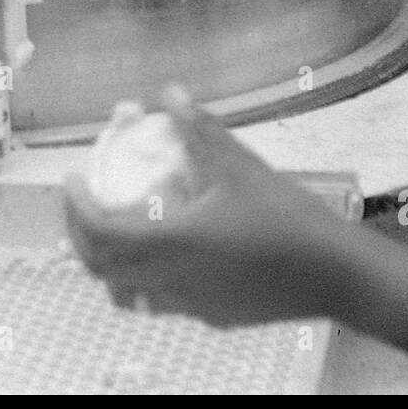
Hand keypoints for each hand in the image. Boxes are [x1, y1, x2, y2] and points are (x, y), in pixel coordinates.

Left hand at [64, 87, 347, 328]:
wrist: (333, 274)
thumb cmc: (288, 218)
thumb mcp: (240, 164)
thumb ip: (199, 128)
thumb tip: (170, 92)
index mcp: (169, 243)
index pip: (98, 232)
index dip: (76, 206)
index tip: (73, 178)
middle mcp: (169, 280)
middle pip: (100, 267)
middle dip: (81, 233)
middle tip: (87, 200)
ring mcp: (188, 304)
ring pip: (126, 292)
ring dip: (109, 263)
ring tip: (118, 229)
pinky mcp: (210, 316)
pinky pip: (159, 301)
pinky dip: (144, 278)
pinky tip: (168, 253)